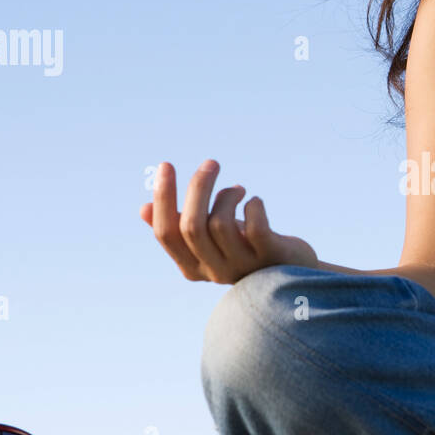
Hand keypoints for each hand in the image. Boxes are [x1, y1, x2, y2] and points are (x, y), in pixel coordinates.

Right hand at [140, 160, 318, 283]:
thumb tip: (142, 208)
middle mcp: (214, 271)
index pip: (165, 234)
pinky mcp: (269, 257)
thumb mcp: (210, 238)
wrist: (292, 271)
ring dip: (227, 196)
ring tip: (238, 190)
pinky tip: (255, 201)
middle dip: (197, 187)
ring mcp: (242, 267)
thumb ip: (180, 225)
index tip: (166, 165)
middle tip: (211, 163)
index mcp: (192, 267)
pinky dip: (253, 206)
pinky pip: (255, 227)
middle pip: (191, 226)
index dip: (163, 198)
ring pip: (220, 224)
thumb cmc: (245, 248)